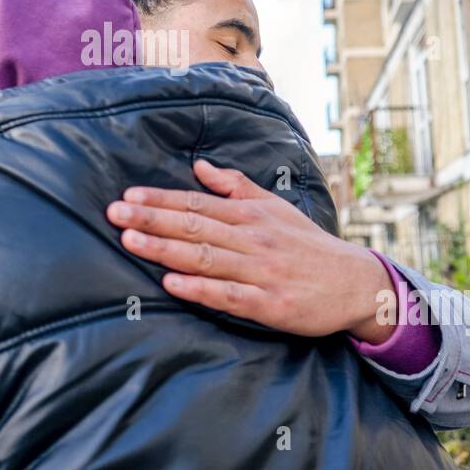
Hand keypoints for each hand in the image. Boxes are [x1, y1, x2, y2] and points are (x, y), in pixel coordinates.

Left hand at [106, 159, 397, 339]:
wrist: (354, 283)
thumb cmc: (308, 245)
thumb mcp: (276, 207)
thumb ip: (236, 186)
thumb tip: (199, 166)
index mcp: (251, 215)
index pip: (197, 203)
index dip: (161, 199)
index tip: (128, 196)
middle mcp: (252, 239)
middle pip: (194, 226)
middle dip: (152, 219)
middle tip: (114, 213)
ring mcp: (259, 272)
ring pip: (205, 257)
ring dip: (165, 248)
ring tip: (131, 241)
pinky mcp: (268, 304)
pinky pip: (228, 295)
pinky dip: (199, 288)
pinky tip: (171, 283)